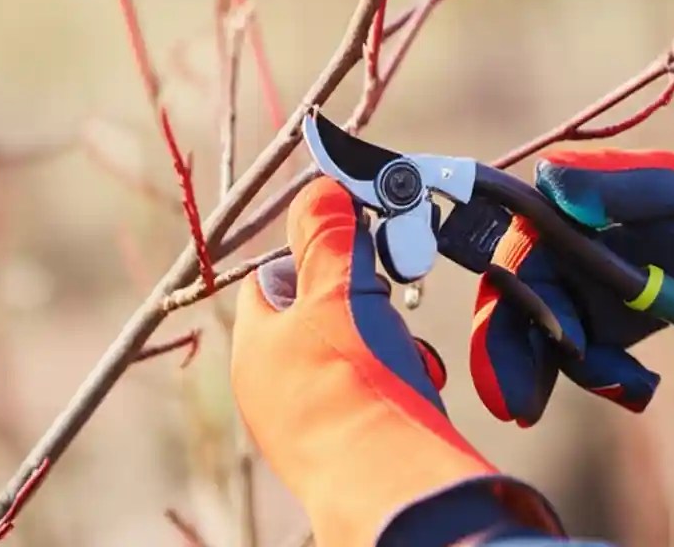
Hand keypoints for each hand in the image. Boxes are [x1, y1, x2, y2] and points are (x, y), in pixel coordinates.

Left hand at [232, 177, 561, 544]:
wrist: (394, 485)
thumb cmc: (355, 382)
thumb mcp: (338, 288)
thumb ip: (327, 234)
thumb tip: (320, 189)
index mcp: (254, 346)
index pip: (271, 278)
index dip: (313, 253)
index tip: (353, 246)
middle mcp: (270, 389)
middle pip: (315, 319)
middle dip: (361, 303)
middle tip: (388, 300)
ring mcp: (306, 425)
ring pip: (350, 358)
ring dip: (387, 344)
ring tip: (407, 354)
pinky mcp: (348, 451)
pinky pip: (371, 398)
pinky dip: (398, 384)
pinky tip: (418, 388)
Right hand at [471, 131, 673, 424]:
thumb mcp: (655, 191)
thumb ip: (605, 190)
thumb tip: (549, 180)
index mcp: (545, 226)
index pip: (512, 263)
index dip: (516, 301)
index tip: (557, 336)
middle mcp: (544, 267)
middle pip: (508, 317)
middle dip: (508, 364)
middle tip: (518, 408)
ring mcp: (564, 304)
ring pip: (538, 349)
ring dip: (561, 381)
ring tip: (631, 387)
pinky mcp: (590, 335)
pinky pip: (583, 366)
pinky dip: (610, 380)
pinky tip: (645, 385)